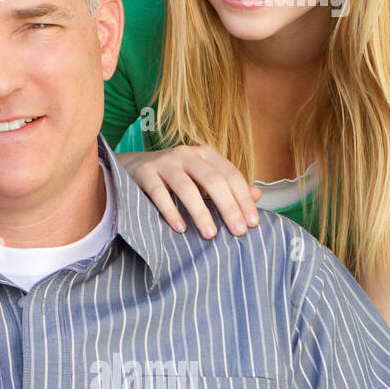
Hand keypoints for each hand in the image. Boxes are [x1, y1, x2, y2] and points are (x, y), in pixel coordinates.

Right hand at [115, 146, 261, 238]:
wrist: (132, 166)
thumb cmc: (174, 177)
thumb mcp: (202, 178)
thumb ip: (228, 186)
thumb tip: (257, 195)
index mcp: (205, 154)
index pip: (231, 175)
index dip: (243, 199)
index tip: (252, 223)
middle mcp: (186, 154)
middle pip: (213, 180)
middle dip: (228, 207)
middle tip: (238, 232)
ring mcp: (164, 162)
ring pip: (186, 187)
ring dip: (200, 212)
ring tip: (210, 234)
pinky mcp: (144, 173)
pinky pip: (159, 193)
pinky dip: (170, 211)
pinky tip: (180, 228)